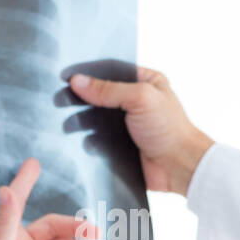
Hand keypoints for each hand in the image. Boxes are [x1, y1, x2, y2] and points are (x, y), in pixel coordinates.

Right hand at [67, 67, 213, 195]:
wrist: (180, 167)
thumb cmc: (170, 129)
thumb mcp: (140, 98)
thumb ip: (109, 89)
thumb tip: (77, 82)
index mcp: (145, 82)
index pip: (111, 71)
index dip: (90, 73)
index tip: (67, 75)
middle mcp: (135, 102)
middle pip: (101, 96)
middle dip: (82, 99)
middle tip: (59, 99)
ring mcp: (126, 125)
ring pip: (96, 119)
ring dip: (81, 122)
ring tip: (62, 122)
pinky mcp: (120, 147)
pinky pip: (98, 141)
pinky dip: (87, 142)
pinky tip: (74, 141)